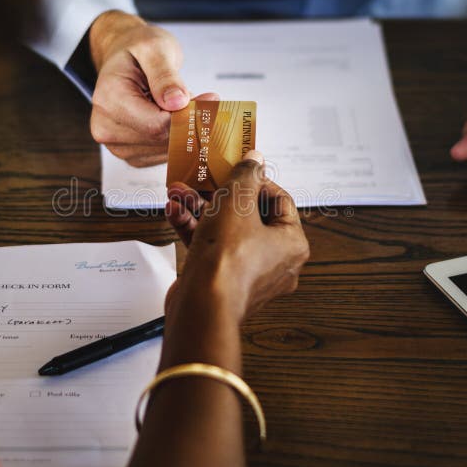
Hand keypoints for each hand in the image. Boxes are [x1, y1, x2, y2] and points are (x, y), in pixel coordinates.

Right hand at [88, 10, 215, 166]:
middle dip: (189, 121)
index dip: (189, 115)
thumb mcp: (154, 48)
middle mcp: (106, 127)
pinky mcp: (132, 154)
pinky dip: (178, 138)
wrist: (125, 57)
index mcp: (108, 99)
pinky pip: (165, 156)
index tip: (211, 98)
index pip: (156, 124)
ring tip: (180, 103)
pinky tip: (173, 117)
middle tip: (203, 98)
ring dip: (185, 129)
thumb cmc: (138, 50)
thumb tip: (177, 103)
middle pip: (163, 139)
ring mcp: (117, 145)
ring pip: (167, 151)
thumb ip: (165, 75)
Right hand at [165, 151, 309, 321]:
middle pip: (248, 215)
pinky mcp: (223, 281)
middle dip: (218, 194)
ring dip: (200, 209)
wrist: (202, 305)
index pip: (280, 201)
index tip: (236, 170)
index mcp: (292, 243)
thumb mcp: (236, 201)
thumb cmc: (227, 259)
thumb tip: (255, 160)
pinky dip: (194, 230)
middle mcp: (275, 262)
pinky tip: (174, 212)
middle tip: (202, 179)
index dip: (256, 181)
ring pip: (225, 231)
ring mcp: (248, 274)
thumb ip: (245, 175)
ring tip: (179, 193)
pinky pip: (212, 248)